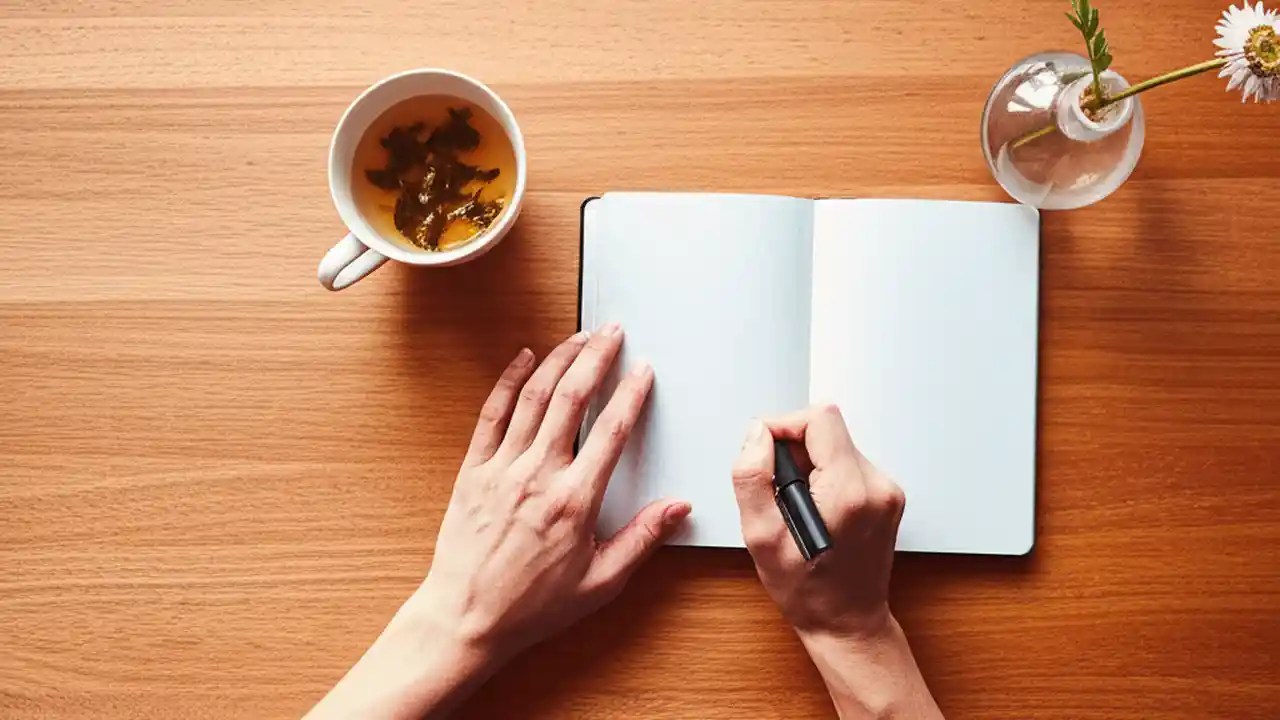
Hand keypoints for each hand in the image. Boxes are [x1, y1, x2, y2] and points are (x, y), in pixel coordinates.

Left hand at [308, 326, 689, 719]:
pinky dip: (508, 381)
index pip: (610, 431)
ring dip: (558, 360)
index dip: (630, 395)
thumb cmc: (531, 607)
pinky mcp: (472, 471)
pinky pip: (491, 414)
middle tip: (612, 333)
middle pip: (571, 399)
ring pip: (532, 397)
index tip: (644, 371)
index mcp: (573, 501)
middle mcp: (536, 476)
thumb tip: (678, 508)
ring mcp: (501, 469)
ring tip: (578, 338)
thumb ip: (642, 539)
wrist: (466, 619)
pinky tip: (523, 358)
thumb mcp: (600, 582)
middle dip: (596, 358)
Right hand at [732, 405, 940, 719]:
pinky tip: (815, 510)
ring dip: (808, 465)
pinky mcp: (887, 496)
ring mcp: (887, 490)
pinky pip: (847, 463)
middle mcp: (876, 485)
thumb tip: (756, 435)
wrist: (847, 623)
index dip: (782, 426)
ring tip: (797, 506)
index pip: (819, 418)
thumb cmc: (807, 591)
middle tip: (779, 492)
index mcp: (849, 491)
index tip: (763, 453)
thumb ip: (753, 478)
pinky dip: (824, 476)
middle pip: (827, 429)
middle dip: (793, 451)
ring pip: (835, 445)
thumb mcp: (761, 538)